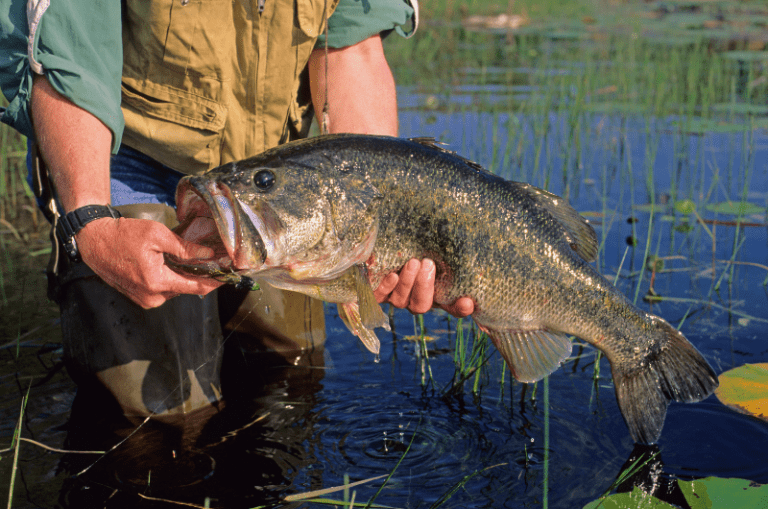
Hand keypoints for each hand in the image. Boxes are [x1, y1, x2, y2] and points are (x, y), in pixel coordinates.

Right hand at [76, 217, 222, 308]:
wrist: (94, 240)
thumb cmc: (123, 234)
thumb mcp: (158, 235)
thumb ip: (185, 248)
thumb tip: (207, 255)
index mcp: (157, 282)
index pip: (195, 287)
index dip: (214, 282)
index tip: (228, 277)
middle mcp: (151, 297)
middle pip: (185, 288)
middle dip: (198, 276)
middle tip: (211, 261)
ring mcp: (143, 299)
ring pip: (173, 289)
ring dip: (181, 277)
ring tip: (188, 260)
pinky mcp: (137, 297)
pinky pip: (161, 290)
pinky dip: (169, 279)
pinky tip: (170, 265)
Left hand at [373, 258, 474, 317]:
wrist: (383, 246)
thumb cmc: (414, 248)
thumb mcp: (431, 251)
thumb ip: (446, 256)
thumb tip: (466, 258)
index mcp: (434, 294)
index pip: (452, 308)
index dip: (460, 308)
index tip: (467, 301)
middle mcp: (414, 300)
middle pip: (421, 305)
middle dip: (425, 286)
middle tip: (429, 264)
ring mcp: (393, 298)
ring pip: (401, 301)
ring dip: (408, 283)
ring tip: (413, 263)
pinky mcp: (374, 293)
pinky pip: (379, 296)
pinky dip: (386, 287)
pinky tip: (392, 275)